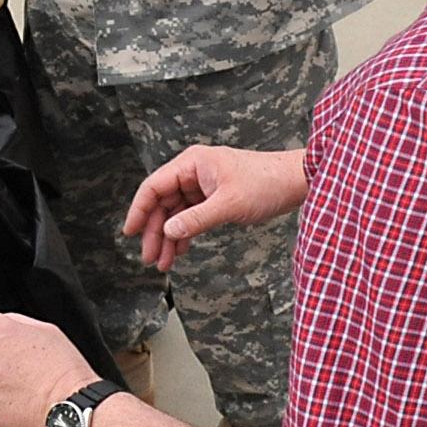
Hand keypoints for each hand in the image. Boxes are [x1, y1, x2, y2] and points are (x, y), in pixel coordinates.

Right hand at [122, 145, 305, 271]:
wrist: (296, 181)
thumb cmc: (267, 183)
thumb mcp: (229, 204)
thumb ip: (196, 219)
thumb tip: (169, 232)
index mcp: (192, 163)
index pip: (154, 186)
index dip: (139, 210)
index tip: (130, 232)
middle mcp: (193, 171)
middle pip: (163, 203)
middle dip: (156, 232)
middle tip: (151, 258)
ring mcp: (203, 184)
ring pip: (176, 213)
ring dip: (170, 237)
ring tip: (165, 262)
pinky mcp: (214, 197)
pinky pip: (191, 216)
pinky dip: (185, 233)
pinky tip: (181, 251)